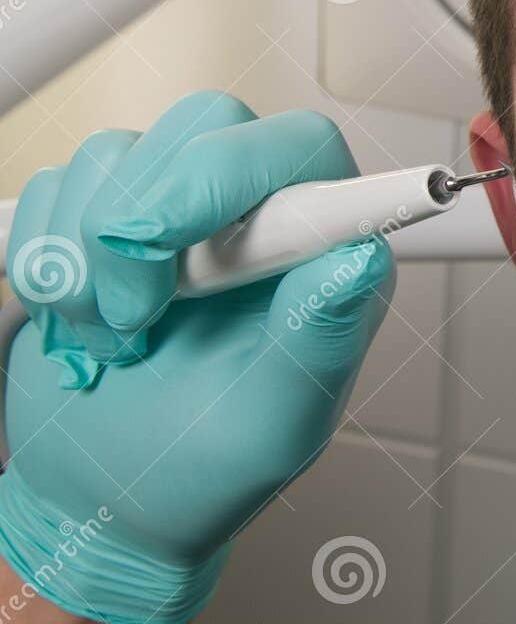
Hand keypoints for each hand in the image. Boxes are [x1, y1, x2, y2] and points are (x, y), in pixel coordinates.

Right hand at [0, 91, 392, 623]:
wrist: (108, 499)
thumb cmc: (208, 468)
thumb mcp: (278, 421)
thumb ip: (319, 336)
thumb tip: (362, 255)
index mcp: (324, 245)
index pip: (300, 145)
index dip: (226, 170)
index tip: (161, 238)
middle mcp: (258, 208)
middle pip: (202, 123)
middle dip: (143, 221)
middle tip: (136, 318)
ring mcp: (177, 205)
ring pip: (113, 153)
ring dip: (88, 258)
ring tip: (117, 339)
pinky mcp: (99, 214)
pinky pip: (53, 186)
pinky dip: (44, 260)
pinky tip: (78, 323)